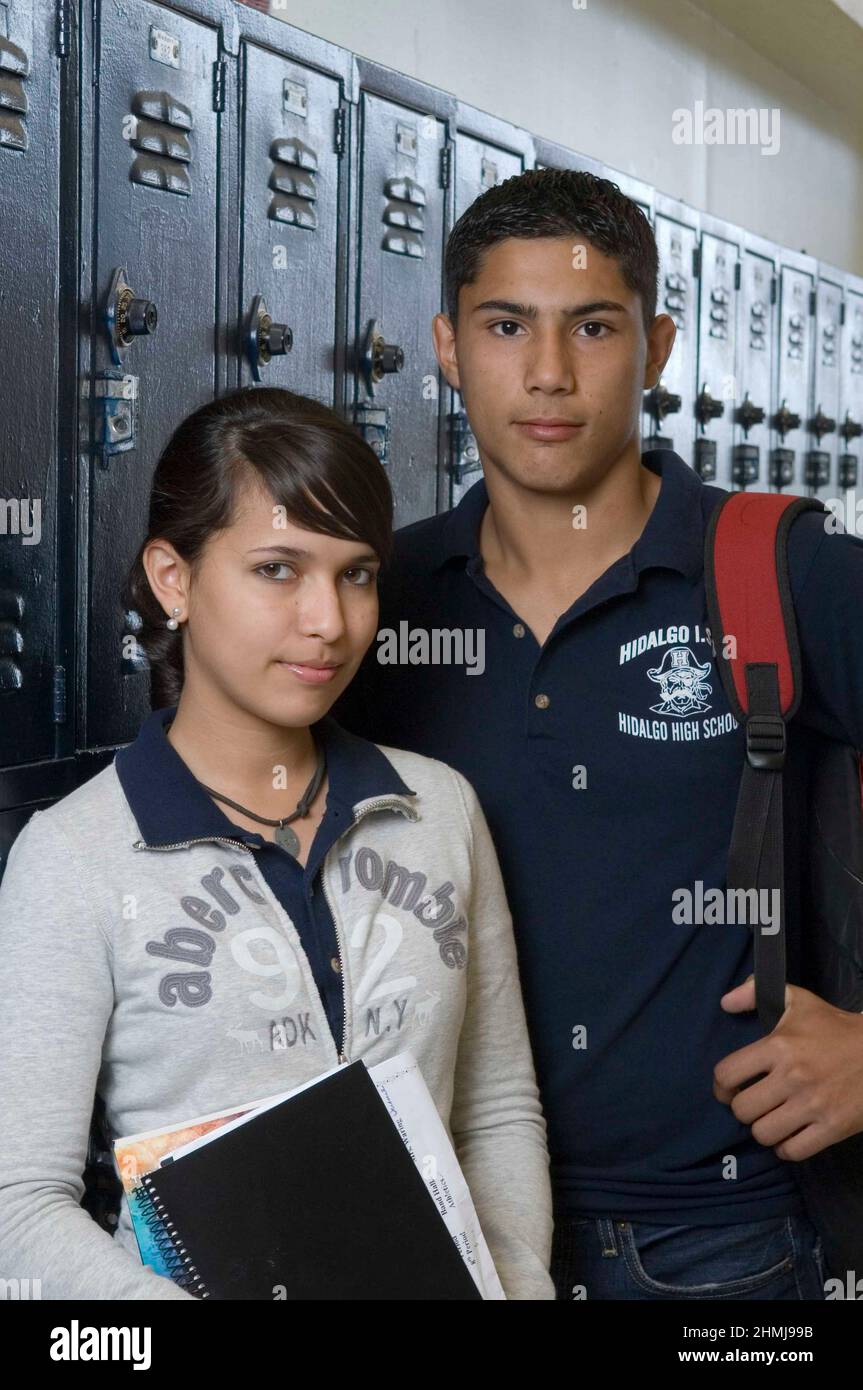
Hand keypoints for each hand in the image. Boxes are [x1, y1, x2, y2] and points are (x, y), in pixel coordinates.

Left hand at [713, 975, 862, 1159]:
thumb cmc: (835, 1027)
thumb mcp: (797, 1001)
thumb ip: (754, 992)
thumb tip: (725, 1003)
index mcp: (778, 1046)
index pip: (727, 1074)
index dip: (721, 1085)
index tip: (728, 1088)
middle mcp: (792, 1077)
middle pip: (742, 1110)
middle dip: (742, 1109)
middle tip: (753, 1104)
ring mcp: (813, 1105)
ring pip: (763, 1134)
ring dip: (763, 1129)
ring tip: (771, 1119)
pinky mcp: (833, 1127)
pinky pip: (793, 1151)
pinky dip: (786, 1148)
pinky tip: (789, 1136)